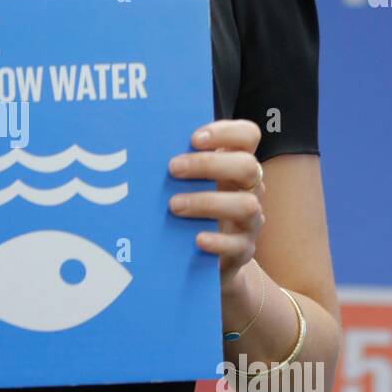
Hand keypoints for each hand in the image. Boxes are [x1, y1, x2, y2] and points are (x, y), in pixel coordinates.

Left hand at [167, 119, 264, 293]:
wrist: (205, 259)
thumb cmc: (191, 209)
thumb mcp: (189, 184)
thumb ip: (179, 165)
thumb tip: (141, 146)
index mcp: (237, 164)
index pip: (248, 136)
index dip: (226, 132)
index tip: (194, 138)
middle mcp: (250, 189)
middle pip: (246, 166)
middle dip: (208, 164)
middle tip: (172, 169)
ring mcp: (250, 220)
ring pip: (246, 205)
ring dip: (207, 202)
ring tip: (174, 205)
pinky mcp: (243, 250)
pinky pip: (237, 245)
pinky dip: (217, 241)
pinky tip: (196, 239)